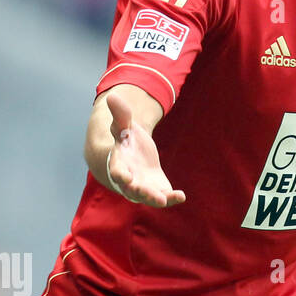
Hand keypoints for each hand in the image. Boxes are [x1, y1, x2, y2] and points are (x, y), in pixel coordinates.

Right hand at [105, 91, 185, 207]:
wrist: (132, 156)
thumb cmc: (126, 142)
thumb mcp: (124, 127)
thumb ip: (121, 116)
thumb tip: (113, 95)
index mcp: (119, 164)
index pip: (117, 170)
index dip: (120, 173)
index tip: (124, 176)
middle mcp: (129, 180)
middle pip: (133, 188)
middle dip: (140, 191)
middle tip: (149, 194)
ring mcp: (143, 187)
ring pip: (148, 196)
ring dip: (155, 198)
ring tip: (164, 200)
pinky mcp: (156, 189)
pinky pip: (164, 196)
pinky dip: (172, 198)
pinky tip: (182, 196)